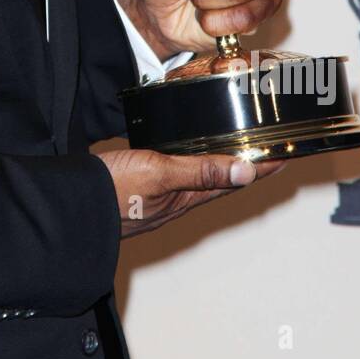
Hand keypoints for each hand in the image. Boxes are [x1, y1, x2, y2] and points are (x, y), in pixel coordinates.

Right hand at [95, 146, 286, 238]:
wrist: (71, 207)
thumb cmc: (109, 191)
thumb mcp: (157, 173)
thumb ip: (199, 171)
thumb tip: (245, 172)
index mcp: (186, 198)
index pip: (237, 180)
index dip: (264, 168)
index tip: (288, 155)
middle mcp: (178, 200)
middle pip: (224, 181)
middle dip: (250, 167)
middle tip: (271, 151)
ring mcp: (161, 198)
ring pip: (203, 180)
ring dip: (224, 165)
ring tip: (239, 151)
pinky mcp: (144, 190)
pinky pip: (180, 176)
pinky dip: (193, 165)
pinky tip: (187, 156)